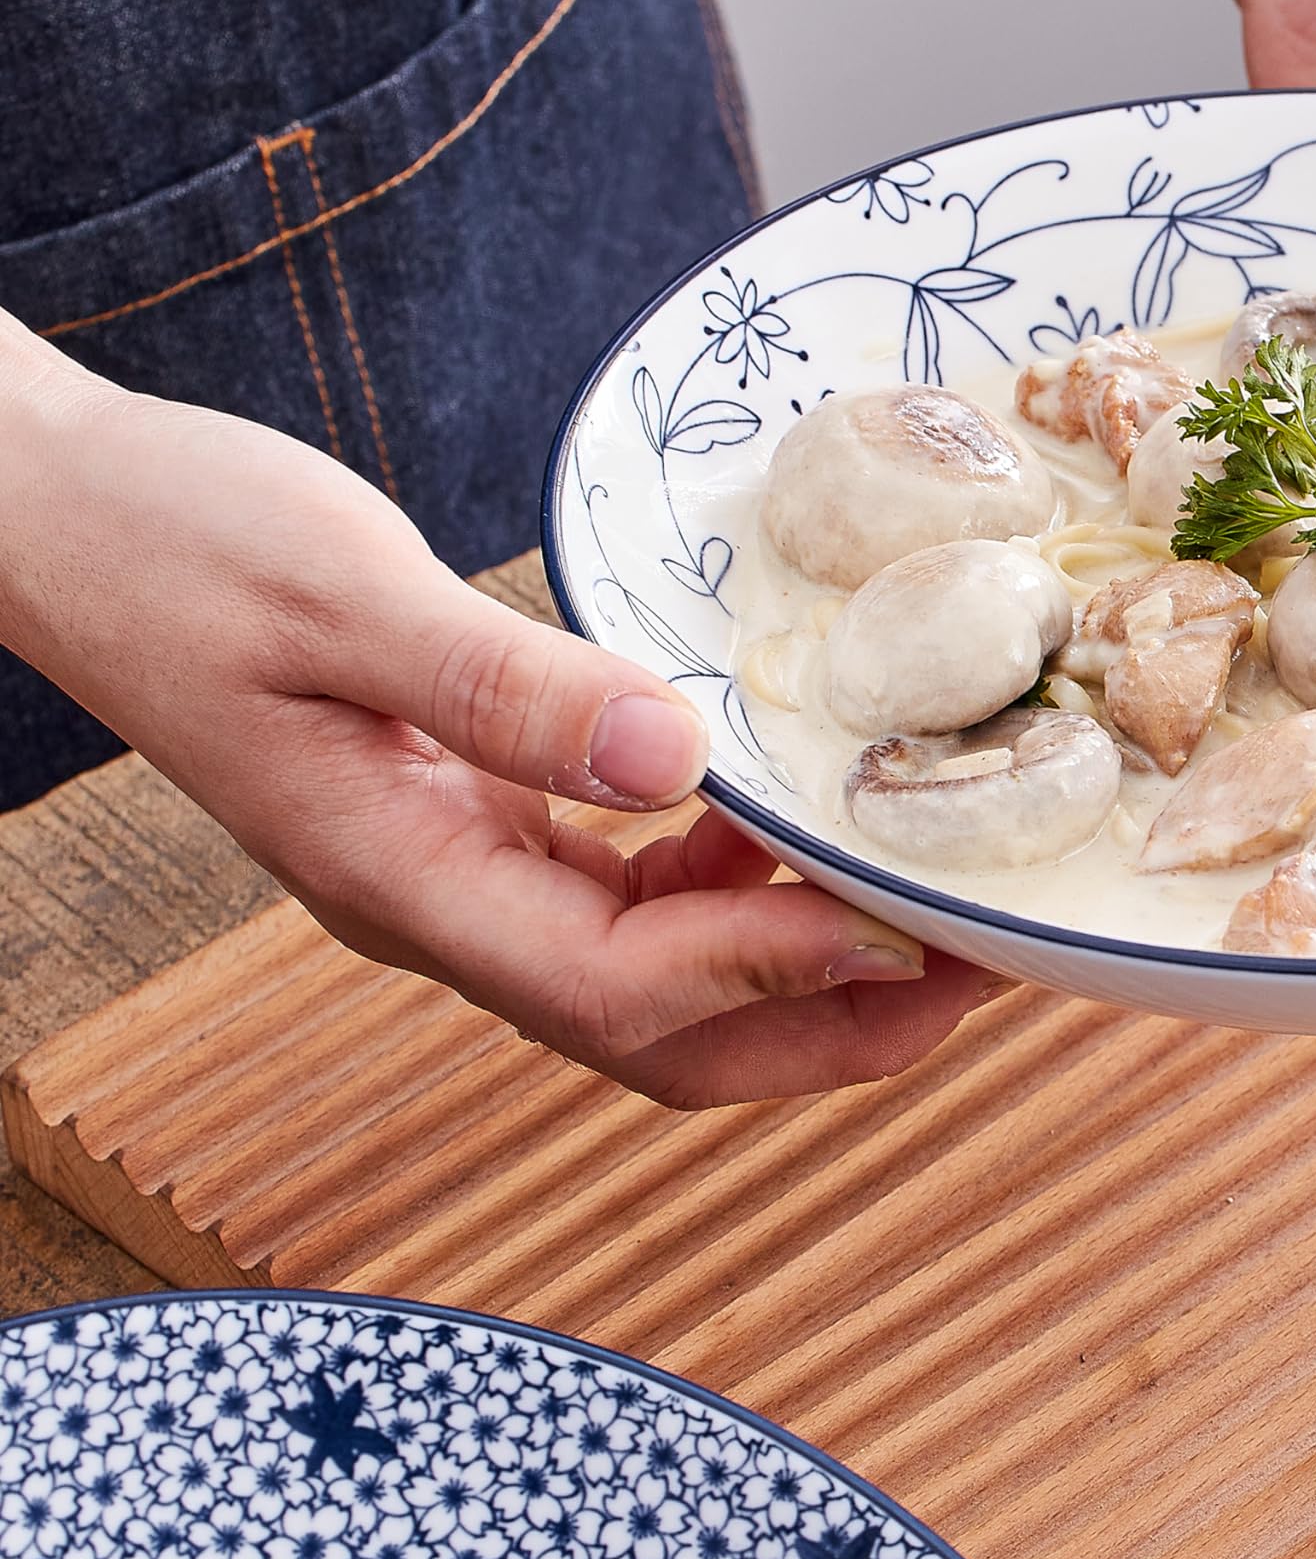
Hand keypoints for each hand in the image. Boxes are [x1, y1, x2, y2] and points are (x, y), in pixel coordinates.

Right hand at [0, 329, 995, 1106]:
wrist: (66, 525)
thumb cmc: (180, 544)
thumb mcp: (343, 596)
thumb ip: (503, 687)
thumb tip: (677, 754)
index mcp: (402, 882)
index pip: (622, 990)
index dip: (781, 975)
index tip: (918, 931)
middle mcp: (441, 909)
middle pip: (664, 1033)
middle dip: (830, 1023)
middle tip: (980, 963)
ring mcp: (457, 872)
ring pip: (658, 974)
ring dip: (798, 955)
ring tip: (929, 894)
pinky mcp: (473, 820)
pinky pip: (629, 889)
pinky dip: (730, 874)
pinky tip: (792, 810)